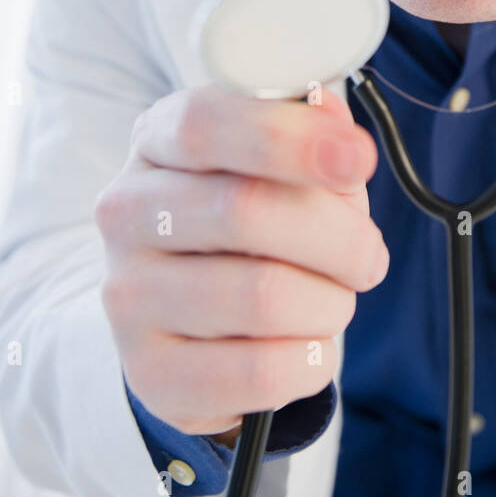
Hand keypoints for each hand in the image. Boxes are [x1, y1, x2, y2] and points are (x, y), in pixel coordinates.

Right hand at [95, 83, 386, 437]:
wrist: (199, 321)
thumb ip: (315, 135)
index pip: (205, 123)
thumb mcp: (287, 166)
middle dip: (339, 237)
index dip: (290, 139)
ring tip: (332, 301)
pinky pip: (261, 373)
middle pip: (244, 210)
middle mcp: (126, 212)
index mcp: (157, 140)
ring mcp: (128, 296)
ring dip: (330, 303)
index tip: (360, 157)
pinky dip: (311, 360)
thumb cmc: (256, 224)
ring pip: (263, 297)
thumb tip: (334, 124)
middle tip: (369, 257)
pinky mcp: (150, 373)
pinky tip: (305, 345)